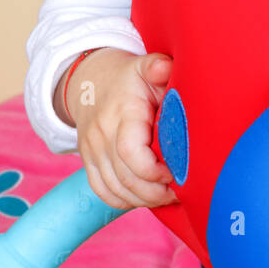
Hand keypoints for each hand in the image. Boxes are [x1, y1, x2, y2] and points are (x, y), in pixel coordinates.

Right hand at [64, 48, 178, 208]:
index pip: (131, 153)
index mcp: (122, 114)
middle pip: (126, 179)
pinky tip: (145, 196)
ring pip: (115, 190)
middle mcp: (102, 135)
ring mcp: (92, 151)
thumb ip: (157, 66)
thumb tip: (165, 67)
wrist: (90, 83)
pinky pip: (103, 192)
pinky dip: (125, 201)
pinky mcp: (88, 162)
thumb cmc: (129, 79)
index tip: (177, 172)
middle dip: (156, 192)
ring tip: (168, 195)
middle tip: (181, 191)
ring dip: (144, 200)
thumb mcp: (144, 66)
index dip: (156, 172)